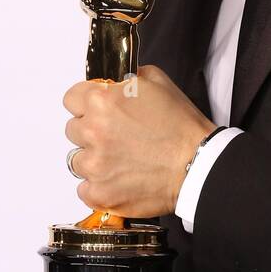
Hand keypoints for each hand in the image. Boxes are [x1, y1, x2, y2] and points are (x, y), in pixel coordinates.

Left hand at [63, 66, 215, 217]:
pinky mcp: (100, 193)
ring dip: (94, 160)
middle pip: (73, 130)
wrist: (198, 163)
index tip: (98, 111)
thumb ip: (127, 78)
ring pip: (77, 161)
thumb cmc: (182, 126)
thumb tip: (115, 82)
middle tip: (117, 137)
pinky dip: (99, 187)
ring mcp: (94, 165)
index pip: (71, 99)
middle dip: (91, 131)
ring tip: (121, 161)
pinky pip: (84, 189)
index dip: (86, 104)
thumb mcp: (157, 81)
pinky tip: (120, 180)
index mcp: (102, 101)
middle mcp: (93, 132)